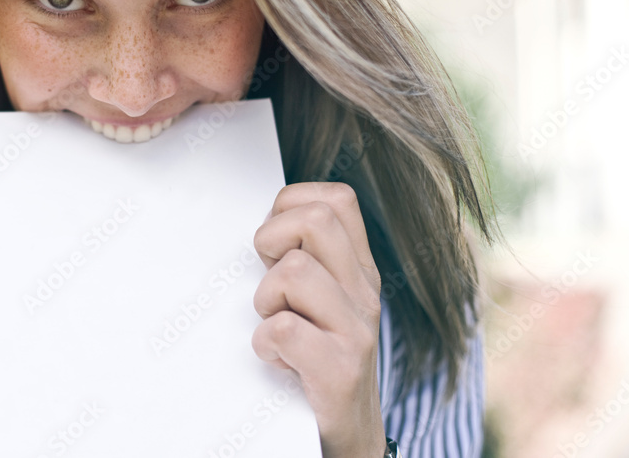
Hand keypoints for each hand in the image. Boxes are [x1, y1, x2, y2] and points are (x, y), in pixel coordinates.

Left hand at [251, 182, 385, 457]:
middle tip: (272, 285)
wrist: (347, 436)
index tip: (278, 247)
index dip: (291, 208)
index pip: (336, 198)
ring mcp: (357, 330)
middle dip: (272, 242)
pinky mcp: (341, 371)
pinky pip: (283, 329)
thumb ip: (305, 257)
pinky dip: (266, 344)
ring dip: (266, 298)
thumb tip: (266, 221)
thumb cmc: (318, 359)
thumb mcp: (321, 299)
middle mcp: (365, 292)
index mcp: (359, 268)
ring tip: (275, 324)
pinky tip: (278, 359)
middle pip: (315, 220)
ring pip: (294, 271)